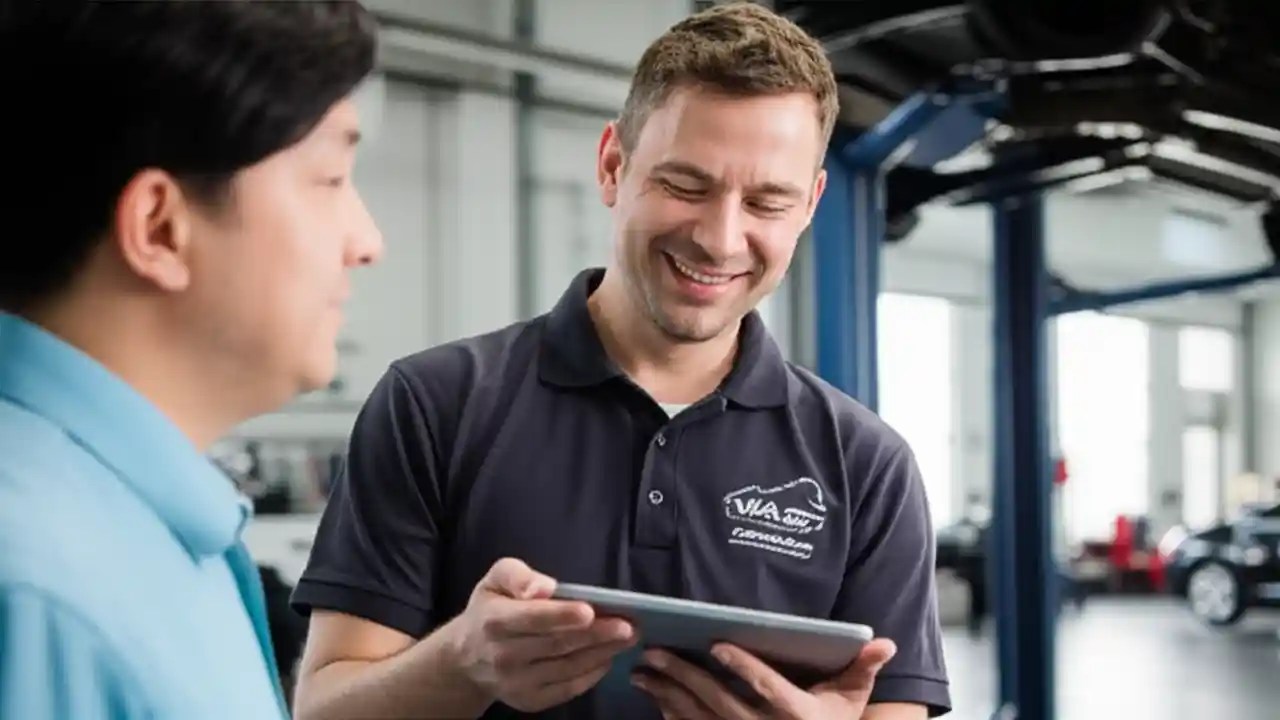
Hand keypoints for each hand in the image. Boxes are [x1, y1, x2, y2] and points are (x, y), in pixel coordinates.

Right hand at [447, 558, 637, 712]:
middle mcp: (504, 655)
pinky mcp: (529, 700)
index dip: (562, 615)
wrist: (465, 658)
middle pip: (557, 644)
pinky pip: (566, 688)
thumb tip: (544, 588)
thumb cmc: (489, 609)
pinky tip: (607, 658)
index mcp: (495, 621)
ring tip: (627, 639)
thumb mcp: (495, 579)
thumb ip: (518, 576)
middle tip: (628, 625)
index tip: (591, 610)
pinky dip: (591, 674)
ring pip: (566, 668)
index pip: (533, 619)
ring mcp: (517, 682)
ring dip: (601, 653)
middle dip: (596, 635)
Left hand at [631, 638, 896, 719]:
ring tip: (641, 672)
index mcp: (797, 715)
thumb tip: (885, 642)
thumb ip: (864, 669)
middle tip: (654, 652)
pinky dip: (672, 719)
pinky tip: (654, 699)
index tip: (716, 645)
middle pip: (720, 703)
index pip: (767, 688)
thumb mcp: (854, 701)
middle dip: (684, 677)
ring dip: (667, 697)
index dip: (742, 667)